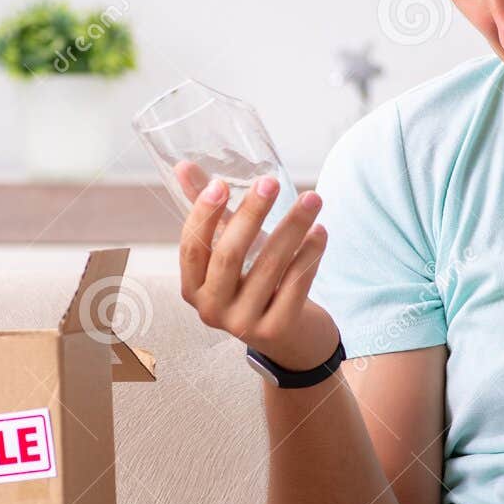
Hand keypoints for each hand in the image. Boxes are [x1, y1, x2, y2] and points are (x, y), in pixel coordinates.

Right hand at [173, 160, 340, 371]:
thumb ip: (208, 211)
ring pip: (269, 267)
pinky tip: (320, 230)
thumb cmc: (253, 282)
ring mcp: (243, 324)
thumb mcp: (228, 249)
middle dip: (251, 214)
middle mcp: (211, 309)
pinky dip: (310, 254)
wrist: (289, 338)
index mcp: (193, 288)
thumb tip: (183, 164)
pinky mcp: (277, 329)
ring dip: (292, 227)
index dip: (204, 215)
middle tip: (270, 182)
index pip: (191, 248)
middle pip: (229, 256)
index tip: (221, 183)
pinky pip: (295, 285)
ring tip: (312, 198)